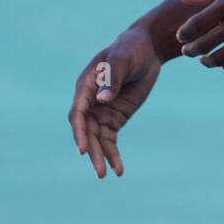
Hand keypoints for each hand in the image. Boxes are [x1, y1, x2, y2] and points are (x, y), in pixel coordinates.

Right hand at [68, 25, 160, 178]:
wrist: (146, 49)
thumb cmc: (130, 49)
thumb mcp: (122, 60)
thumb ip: (112, 79)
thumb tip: (102, 100)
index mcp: (85, 85)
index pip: (77, 113)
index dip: (79, 132)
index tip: (83, 149)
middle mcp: (90, 101)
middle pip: (86, 131)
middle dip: (92, 151)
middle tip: (100, 171)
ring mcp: (102, 111)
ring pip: (97, 139)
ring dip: (102, 156)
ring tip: (110, 174)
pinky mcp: (114, 117)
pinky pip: (110, 139)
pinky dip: (113, 153)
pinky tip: (118, 169)